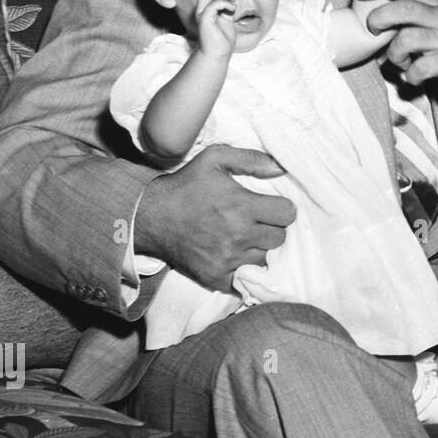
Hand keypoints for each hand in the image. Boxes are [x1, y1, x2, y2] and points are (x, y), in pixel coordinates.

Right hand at [133, 145, 296, 291]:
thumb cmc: (185, 186)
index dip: (281, 209)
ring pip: (265, 259)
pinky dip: (245, 270)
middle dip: (272, 228)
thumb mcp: (214, 158)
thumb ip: (250, 159)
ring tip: (245, 238)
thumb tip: (280, 168)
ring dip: (259, 249)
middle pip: (280, 238)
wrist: (149, 217)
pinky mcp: (216, 277)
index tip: (270, 207)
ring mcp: (227, 260)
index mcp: (241, 206)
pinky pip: (246, 279)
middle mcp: (238, 235)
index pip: (287, 214)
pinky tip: (237, 257)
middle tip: (256, 222)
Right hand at [194, 0, 237, 58]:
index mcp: (207, 11)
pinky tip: (232, 9)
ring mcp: (202, 15)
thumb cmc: (222, 40)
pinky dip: (224, 3)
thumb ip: (229, 9)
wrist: (218, 54)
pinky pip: (212, 5)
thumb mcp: (228, 20)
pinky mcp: (205, 20)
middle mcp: (202, 11)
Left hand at [356, 0, 437, 127]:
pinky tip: (413, 78)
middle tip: (373, 32)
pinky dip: (411, 76)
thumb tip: (370, 16)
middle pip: (404, 9)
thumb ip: (407, 17)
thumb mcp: (430, 26)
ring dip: (395, 54)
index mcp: (436, 6)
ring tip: (400, 63)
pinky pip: (421, 67)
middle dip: (380, 18)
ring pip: (408, 39)